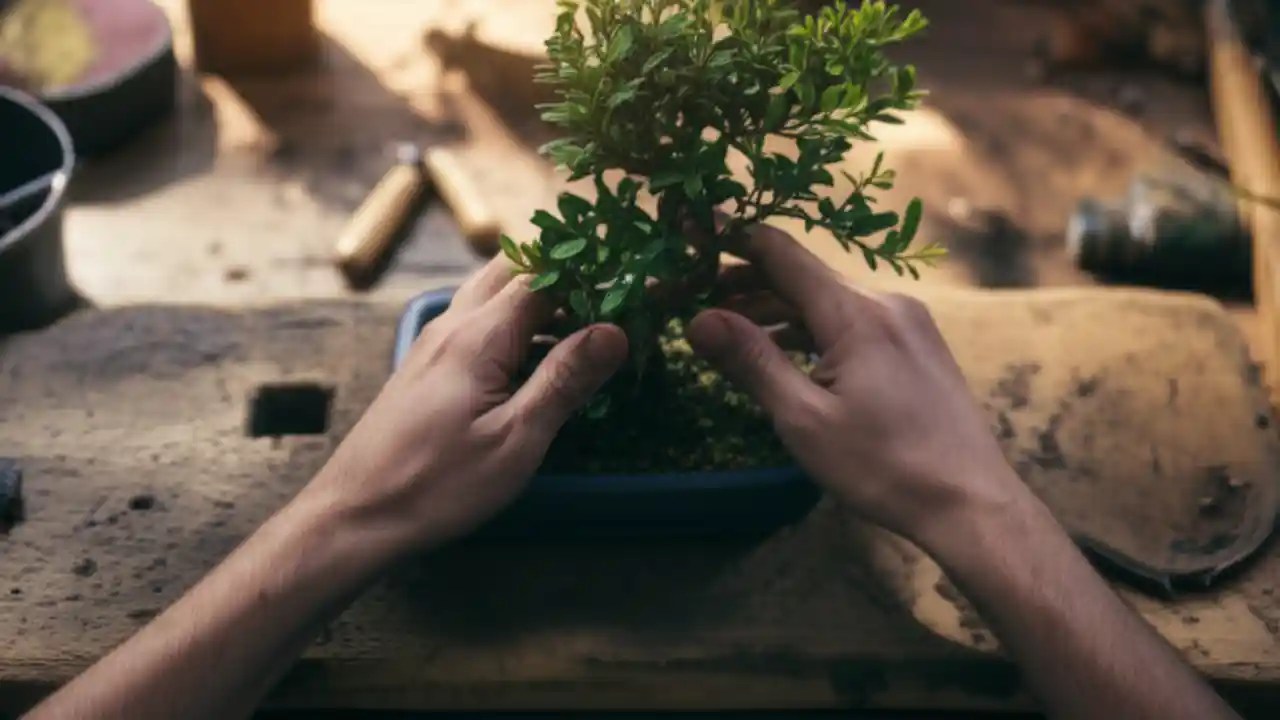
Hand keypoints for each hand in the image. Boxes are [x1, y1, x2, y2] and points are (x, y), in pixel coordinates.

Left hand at [309, 258, 627, 554]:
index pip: (545, 277)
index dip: (595, 274)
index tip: (640, 284)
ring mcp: (434, 345)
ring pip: (491, 294)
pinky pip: (477, 323)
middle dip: (565, 274)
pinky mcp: (426, 368)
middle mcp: (453, 326)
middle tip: (612, 298)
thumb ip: (565, 380)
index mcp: (479, 336)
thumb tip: (615, 330)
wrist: (355, 515)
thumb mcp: (516, 439)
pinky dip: (515, 324)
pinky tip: (537, 359)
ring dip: (539, 298)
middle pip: (513, 270)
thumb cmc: (437, 485)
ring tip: (586, 325)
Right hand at [687, 225, 1026, 545]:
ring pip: (826, 301)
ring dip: (775, 310)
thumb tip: (697, 320)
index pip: (780, 252)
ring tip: (726, 329)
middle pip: (801, 275)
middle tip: (688, 294)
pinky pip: (851, 322)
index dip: (729, 237)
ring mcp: (906, 323)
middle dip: (743, 282)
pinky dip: (810, 330)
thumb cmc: (885, 467)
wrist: (972, 503)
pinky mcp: (916, 346)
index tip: (688, 229)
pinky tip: (783, 352)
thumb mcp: (805, 419)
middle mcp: (885, 302)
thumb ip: (753, 361)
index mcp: (856, 312)